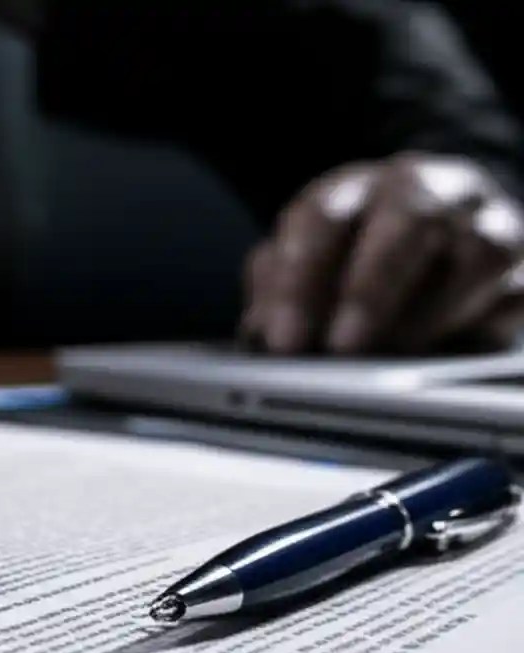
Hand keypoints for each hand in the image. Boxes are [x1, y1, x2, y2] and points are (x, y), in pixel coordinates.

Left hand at [243, 152, 523, 354]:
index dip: (298, 282)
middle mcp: (427, 190)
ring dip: (429, 312)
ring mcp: (485, 223)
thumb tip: (260, 335)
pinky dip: (475, 331)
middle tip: (342, 347)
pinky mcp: (522, 273)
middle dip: (370, 290)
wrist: (437, 241)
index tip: (283, 340)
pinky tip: (440, 359)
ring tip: (390, 358)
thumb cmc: (351, 260)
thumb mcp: (302, 266)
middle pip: (408, 221)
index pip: (322, 218)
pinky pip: (510, 299)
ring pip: (477, 254)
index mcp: (356, 187)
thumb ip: (275, 293)